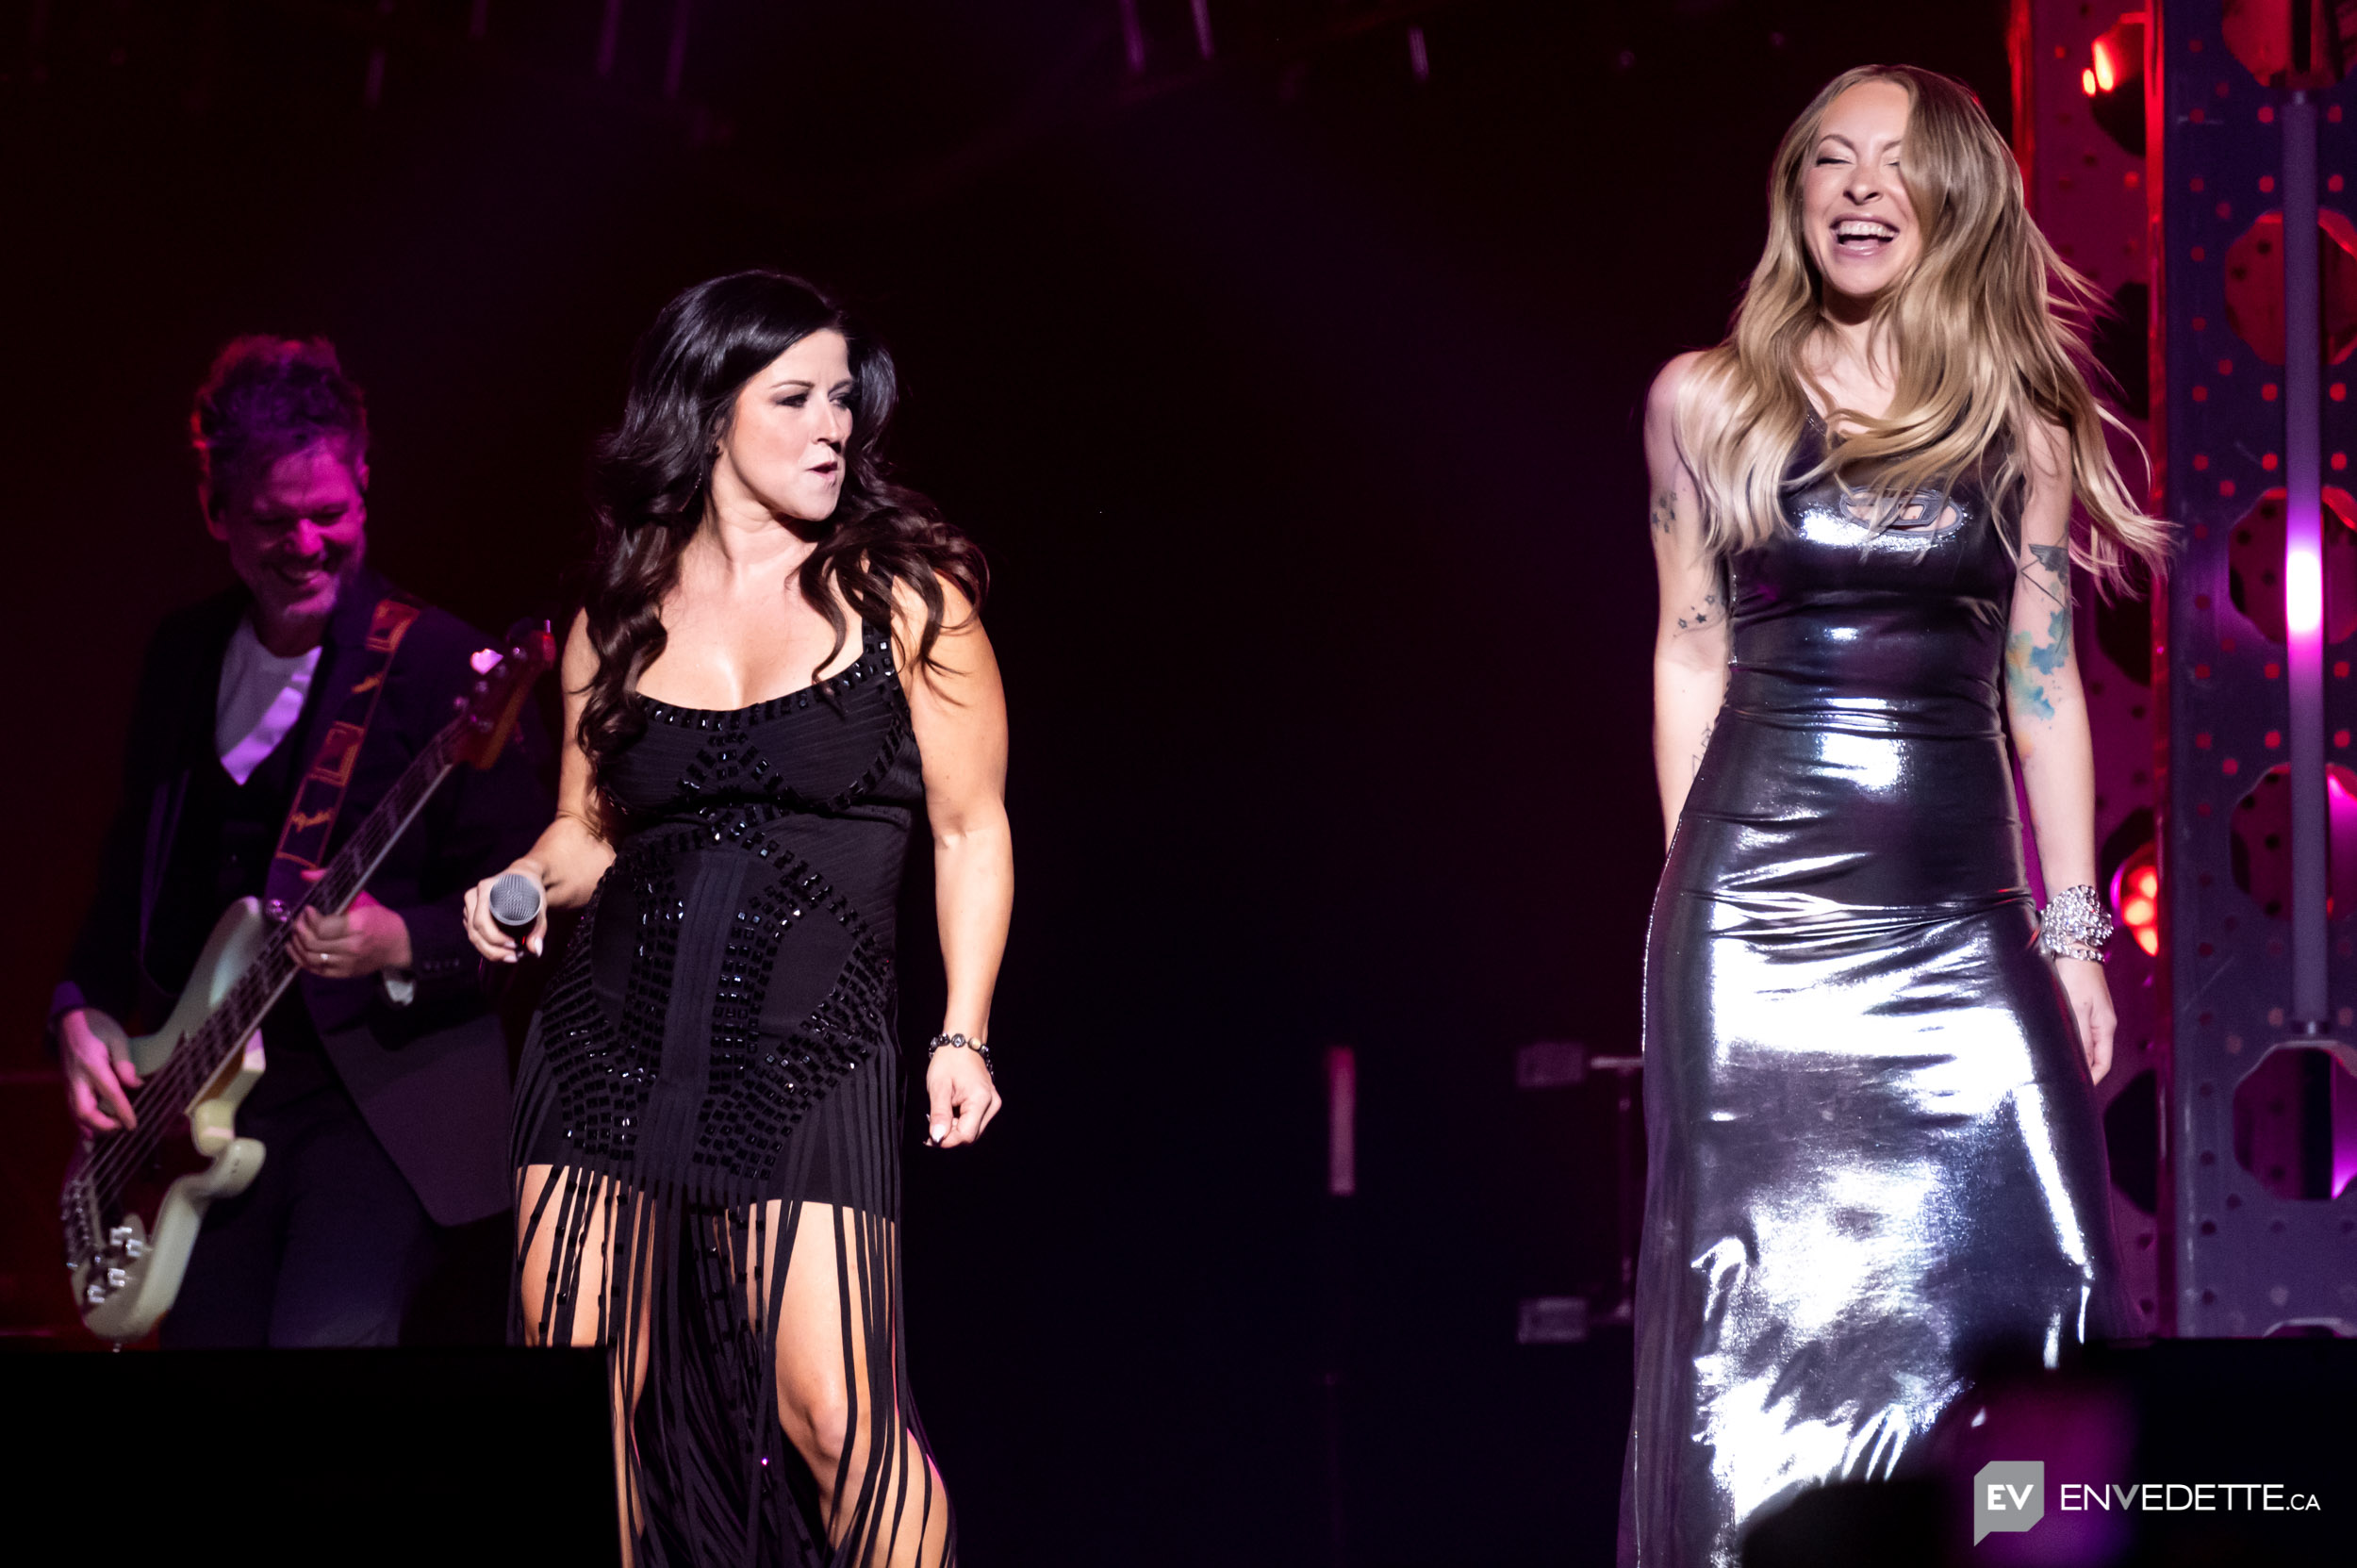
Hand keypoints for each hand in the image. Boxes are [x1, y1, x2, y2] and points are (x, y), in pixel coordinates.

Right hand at [59, 1008, 138, 1133]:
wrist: (72, 1020)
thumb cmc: (98, 1026)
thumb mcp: (118, 1038)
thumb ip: (125, 1063)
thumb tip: (136, 1085)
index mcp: (92, 1065)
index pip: (110, 1094)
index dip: (122, 1111)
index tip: (133, 1124)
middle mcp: (77, 1077)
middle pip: (84, 1110)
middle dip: (102, 1125)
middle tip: (122, 1127)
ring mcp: (69, 1082)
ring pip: (75, 1112)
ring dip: (91, 1125)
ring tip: (111, 1131)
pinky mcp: (67, 1084)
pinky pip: (72, 1107)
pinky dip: (81, 1120)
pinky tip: (92, 1130)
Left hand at [288, 870, 412, 979]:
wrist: (399, 945)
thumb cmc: (380, 920)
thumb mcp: (361, 897)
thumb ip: (331, 883)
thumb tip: (306, 874)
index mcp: (358, 926)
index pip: (322, 928)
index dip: (309, 918)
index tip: (308, 909)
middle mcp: (351, 947)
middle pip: (313, 943)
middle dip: (300, 930)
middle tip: (299, 921)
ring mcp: (347, 963)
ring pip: (310, 958)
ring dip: (298, 945)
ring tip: (297, 934)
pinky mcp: (343, 973)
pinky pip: (315, 970)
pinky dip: (301, 959)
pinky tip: (297, 949)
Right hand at [461, 861, 545, 963]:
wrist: (523, 877)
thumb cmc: (530, 889)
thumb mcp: (539, 905)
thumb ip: (539, 927)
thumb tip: (536, 950)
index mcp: (487, 888)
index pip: (482, 921)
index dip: (495, 938)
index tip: (514, 946)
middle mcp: (474, 896)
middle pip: (475, 932)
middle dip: (494, 950)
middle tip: (514, 957)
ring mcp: (470, 906)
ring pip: (473, 936)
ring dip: (490, 952)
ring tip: (511, 957)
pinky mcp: (470, 915)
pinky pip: (474, 935)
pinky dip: (486, 947)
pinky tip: (502, 953)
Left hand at [924, 1043, 1001, 1148]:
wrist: (961, 1043)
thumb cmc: (950, 1060)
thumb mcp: (938, 1087)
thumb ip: (939, 1115)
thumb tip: (938, 1138)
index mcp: (981, 1100)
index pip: (965, 1136)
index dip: (946, 1140)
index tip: (929, 1137)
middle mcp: (991, 1105)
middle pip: (970, 1136)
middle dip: (949, 1134)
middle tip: (933, 1122)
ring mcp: (992, 1104)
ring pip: (972, 1130)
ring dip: (954, 1128)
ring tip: (942, 1111)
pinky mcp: (989, 1104)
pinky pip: (974, 1122)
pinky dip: (959, 1121)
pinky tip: (950, 1109)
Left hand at [2055, 956, 2114, 1083]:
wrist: (2076, 949)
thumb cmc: (2077, 975)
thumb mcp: (2078, 1007)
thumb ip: (2081, 1035)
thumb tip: (2082, 1062)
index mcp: (2105, 1027)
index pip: (2102, 1064)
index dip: (2091, 1079)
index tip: (2077, 1090)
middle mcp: (2101, 1025)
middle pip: (2095, 1057)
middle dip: (2083, 1071)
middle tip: (2064, 1083)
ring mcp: (2093, 1016)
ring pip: (2086, 1045)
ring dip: (2076, 1057)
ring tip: (2059, 1070)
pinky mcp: (2082, 1008)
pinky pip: (2079, 1033)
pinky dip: (2072, 1043)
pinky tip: (2058, 1047)